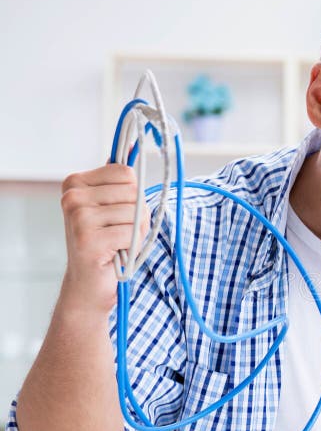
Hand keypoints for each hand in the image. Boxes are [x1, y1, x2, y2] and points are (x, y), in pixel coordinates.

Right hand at [60, 163, 149, 314]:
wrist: (88, 284)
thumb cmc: (106, 244)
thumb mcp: (110, 206)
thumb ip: (117, 180)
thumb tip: (131, 145)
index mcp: (75, 182)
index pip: (126, 173)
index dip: (133, 196)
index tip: (117, 213)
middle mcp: (72, 197)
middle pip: (134, 192)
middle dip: (138, 216)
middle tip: (119, 233)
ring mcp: (78, 217)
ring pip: (136, 213)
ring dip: (136, 232)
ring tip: (118, 244)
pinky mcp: (89, 239)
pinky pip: (132, 233)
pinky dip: (132, 246)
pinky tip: (117, 254)